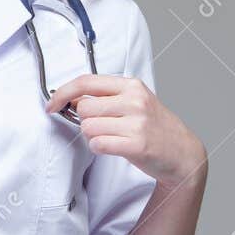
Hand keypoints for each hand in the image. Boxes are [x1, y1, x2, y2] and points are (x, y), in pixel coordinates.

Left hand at [45, 73, 206, 190]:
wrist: (182, 152)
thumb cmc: (154, 127)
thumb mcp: (135, 102)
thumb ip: (106, 97)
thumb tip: (71, 99)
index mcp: (132, 86)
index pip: (86, 82)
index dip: (63, 93)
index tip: (52, 104)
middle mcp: (135, 101)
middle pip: (83, 108)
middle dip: (85, 121)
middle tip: (102, 127)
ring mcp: (137, 122)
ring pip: (88, 127)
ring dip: (93, 136)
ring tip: (113, 137)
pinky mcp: (136, 144)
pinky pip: (97, 144)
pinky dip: (99, 148)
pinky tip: (114, 147)